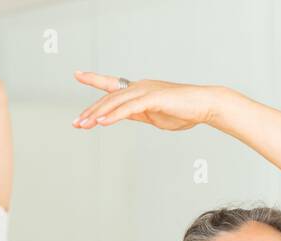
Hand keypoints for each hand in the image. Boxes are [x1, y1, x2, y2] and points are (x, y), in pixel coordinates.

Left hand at [72, 72, 220, 131]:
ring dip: (97, 114)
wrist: (204, 105)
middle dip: (91, 110)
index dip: (94, 79)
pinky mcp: (153, 99)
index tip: (78, 74)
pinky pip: (129, 108)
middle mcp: (140, 87)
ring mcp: (146, 91)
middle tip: (76, 123)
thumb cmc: (184, 111)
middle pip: (110, 98)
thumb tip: (124, 116)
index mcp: (139, 91)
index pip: (113, 85)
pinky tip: (101, 123)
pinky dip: (114, 115)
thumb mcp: (154, 115)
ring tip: (83, 125)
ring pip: (115, 102)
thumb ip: (138, 114)